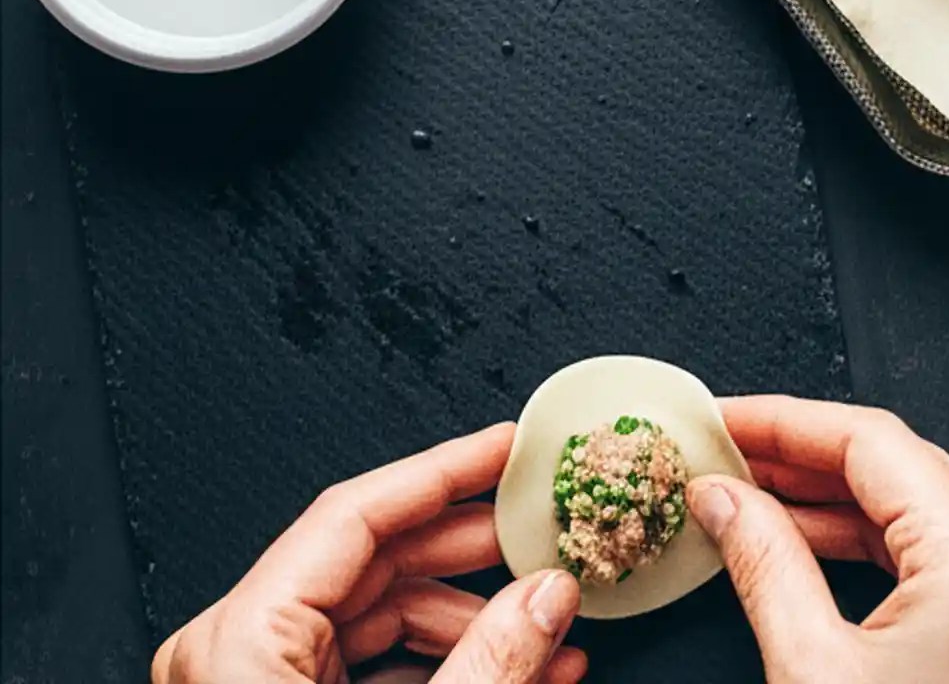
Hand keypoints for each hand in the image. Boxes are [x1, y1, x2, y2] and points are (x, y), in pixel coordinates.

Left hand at [152, 423, 587, 683]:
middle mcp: (239, 649)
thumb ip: (488, 662)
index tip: (506, 445)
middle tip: (545, 534)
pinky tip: (519, 665)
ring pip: (384, 613)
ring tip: (552, 627)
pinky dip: (449, 660)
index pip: (356, 512)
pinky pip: (376, 662)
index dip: (444, 469)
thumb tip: (548, 595)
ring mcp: (262, 679)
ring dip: (477, 620)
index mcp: (240, 637)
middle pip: (376, 559)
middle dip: (476, 552)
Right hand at [689, 396, 948, 683]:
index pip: (871, 442)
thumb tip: (721, 498)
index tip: (721, 419)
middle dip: (800, 454)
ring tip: (748, 490)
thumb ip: (762, 562)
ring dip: (829, 495)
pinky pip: (935, 551)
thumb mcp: (812, 670)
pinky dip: (866, 539)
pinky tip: (801, 536)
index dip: (782, 421)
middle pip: (898, 464)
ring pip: (916, 504)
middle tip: (723, 450)